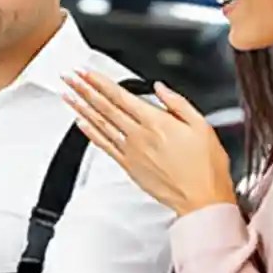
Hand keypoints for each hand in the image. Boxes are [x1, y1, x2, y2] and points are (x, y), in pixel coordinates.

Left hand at [63, 70, 236, 216]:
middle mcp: (139, 136)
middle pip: (105, 107)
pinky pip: (104, 146)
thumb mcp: (202, 126)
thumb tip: (160, 88)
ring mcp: (131, 151)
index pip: (120, 96)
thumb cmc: (205, 167)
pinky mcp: (128, 166)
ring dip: (81, 107)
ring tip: (67, 95)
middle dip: (84, 89)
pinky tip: (81, 124)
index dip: (99, 82)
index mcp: (156, 122)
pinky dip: (90, 133)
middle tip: (69, 77)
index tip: (85, 72)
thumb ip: (178, 103)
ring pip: (100, 124)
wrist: (201, 199)